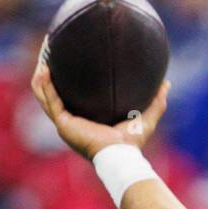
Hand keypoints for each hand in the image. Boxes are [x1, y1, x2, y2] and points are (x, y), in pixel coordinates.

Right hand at [30, 47, 168, 160]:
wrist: (122, 156)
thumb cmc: (132, 143)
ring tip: (42, 56)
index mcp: (84, 120)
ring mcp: (65, 123)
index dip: (65, 80)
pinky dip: (45, 85)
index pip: (69, 97)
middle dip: (47, 73)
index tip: (66, 60)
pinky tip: (44, 69)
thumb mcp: (146, 117)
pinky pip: (49, 100)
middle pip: (51, 93)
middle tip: (49, 52)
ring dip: (40, 77)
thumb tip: (166, 83)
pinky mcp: (63, 124)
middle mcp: (71, 121)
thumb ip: (156, 102)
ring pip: (44, 96)